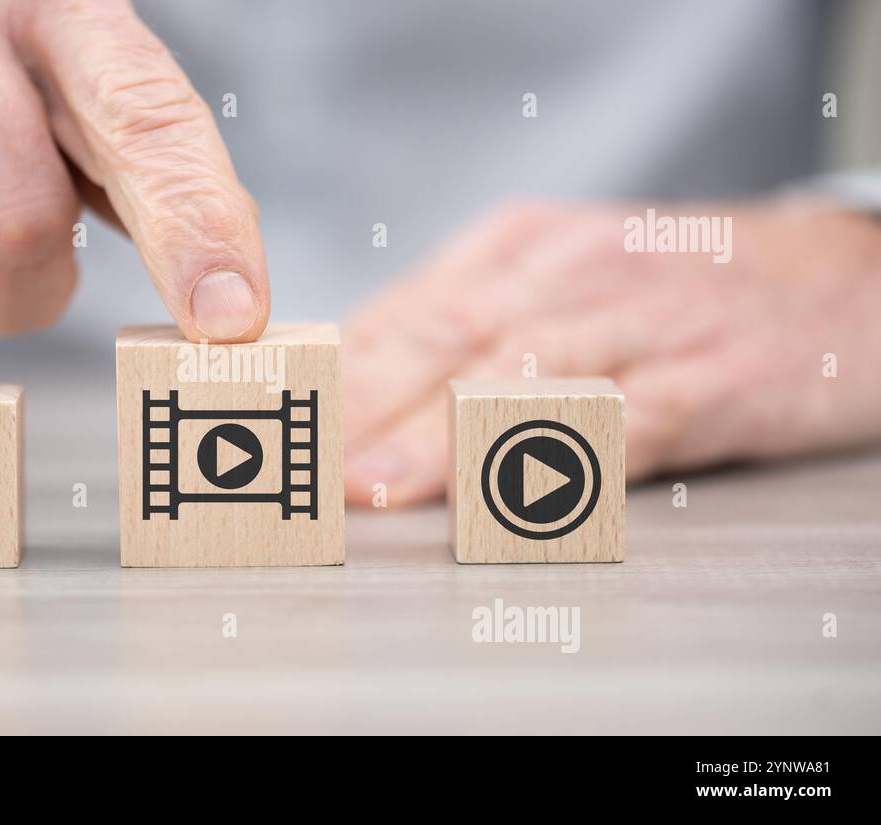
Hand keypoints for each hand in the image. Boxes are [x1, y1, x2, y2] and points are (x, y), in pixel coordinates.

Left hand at [342, 198, 880, 505]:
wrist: (840, 275)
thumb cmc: (674, 291)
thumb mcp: (560, 279)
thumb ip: (466, 329)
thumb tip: (357, 390)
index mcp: (517, 251)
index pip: (399, 313)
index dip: (328, 372)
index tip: (271, 423)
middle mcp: (567, 275)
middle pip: (441, 338)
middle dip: (357, 404)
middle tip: (294, 464)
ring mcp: (639, 322)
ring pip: (518, 377)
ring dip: (436, 436)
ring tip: (373, 486)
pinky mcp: (709, 376)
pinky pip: (623, 423)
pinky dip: (559, 460)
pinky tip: (508, 498)